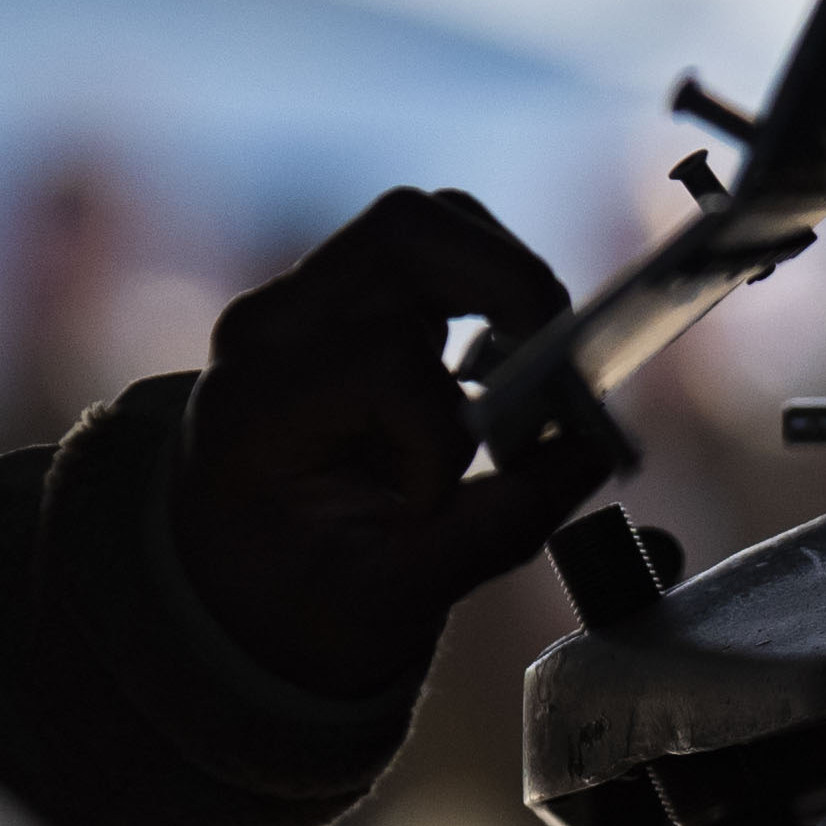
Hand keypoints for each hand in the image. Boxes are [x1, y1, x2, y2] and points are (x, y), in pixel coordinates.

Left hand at [173, 189, 631, 698]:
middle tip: (562, 364)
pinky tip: (501, 366)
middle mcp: (271, 328)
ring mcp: (303, 301)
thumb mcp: (387, 599)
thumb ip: (493, 530)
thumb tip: (590, 454)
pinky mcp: (344, 299)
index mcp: (256, 403)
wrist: (234, 588)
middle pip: (406, 232)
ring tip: (532, 371)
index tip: (438, 506)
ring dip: (505, 286)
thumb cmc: (298, 600)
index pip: (383, 363)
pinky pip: (435, 251)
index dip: (441, 433)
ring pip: (428, 224)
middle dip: (511, 285)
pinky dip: (490, 293)